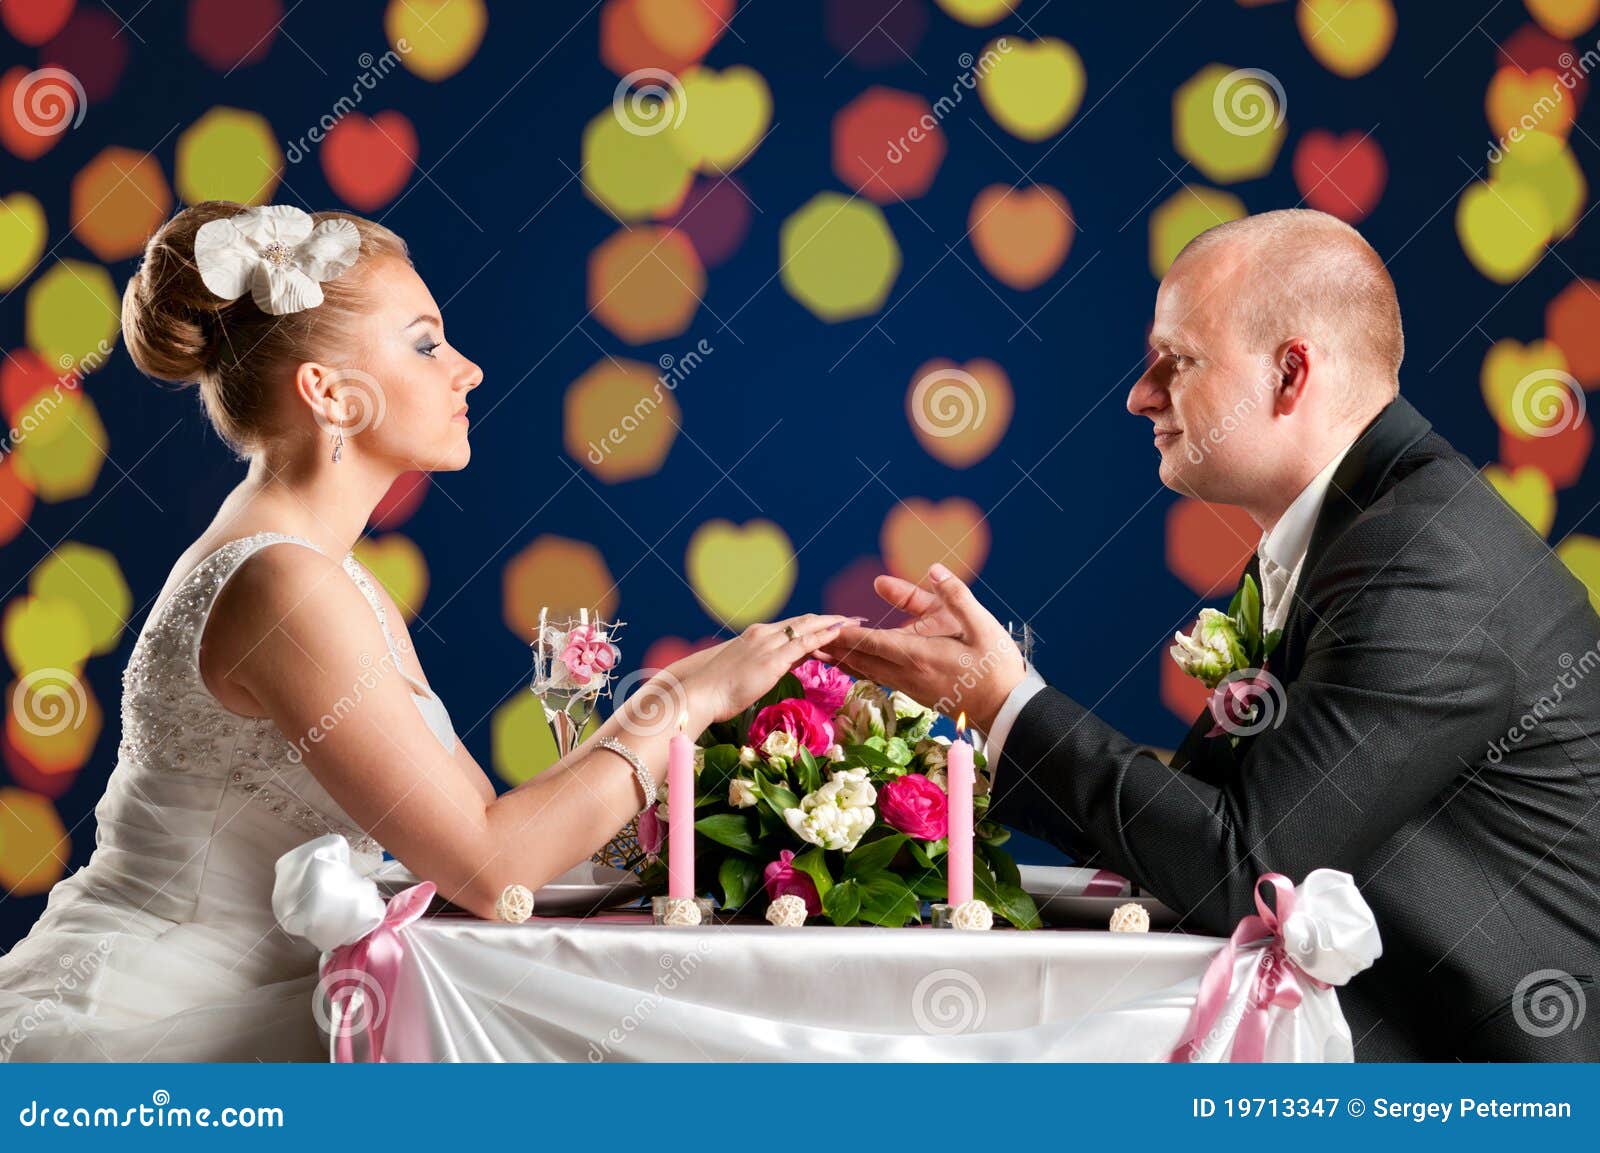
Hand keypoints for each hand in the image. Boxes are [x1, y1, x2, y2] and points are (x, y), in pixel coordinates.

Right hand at [672, 614, 852, 727]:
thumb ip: (769, 663)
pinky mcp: (772, 659)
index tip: (833, 623)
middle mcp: (763, 633)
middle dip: (829, 619)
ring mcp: (767, 644)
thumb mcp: (746, 672)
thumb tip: (791, 662)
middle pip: (803, 621)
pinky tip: (840, 632)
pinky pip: (804, 642)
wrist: (700, 694)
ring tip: (854, 622)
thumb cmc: (716, 691)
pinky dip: (824, 634)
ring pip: (807, 627)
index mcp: (755, 636)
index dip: (814, 623)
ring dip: (833, 623)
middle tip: (852, 619)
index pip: (792, 626)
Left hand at [820, 564, 1024, 730]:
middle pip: (861, 660)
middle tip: (806, 637)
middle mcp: (907, 674)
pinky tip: (851, 664)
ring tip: (818, 650)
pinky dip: (860, 668)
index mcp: (920, 655)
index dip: (848, 633)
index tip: (826, 624)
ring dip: (843, 659)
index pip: (873, 642)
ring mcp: (909, 687)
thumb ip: (955, 596)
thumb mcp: (980, 625)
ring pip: (867, 671)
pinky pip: (879, 677)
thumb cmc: (995, 665)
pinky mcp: (914, 693)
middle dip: (834, 647)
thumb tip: (933, 569)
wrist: (1007, 708)